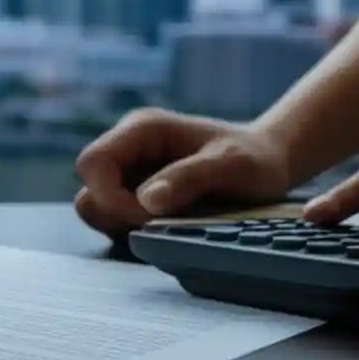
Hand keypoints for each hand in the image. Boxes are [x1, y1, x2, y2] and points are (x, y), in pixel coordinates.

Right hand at [73, 108, 292, 235]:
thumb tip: (146, 200)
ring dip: (126, 225)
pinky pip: (116, 219)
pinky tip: (173, 227)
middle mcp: (127, 148)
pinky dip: (136, 230)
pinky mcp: (135, 194)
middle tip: (163, 226)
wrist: (269, 161)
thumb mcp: (232, 166)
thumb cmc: (254, 159)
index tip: (149, 218)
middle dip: (117, 215)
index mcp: (142, 129)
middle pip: (89, 189)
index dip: (111, 197)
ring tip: (171, 226)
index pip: (93, 163)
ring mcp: (129, 172)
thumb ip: (190, 179)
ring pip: (97, 207)